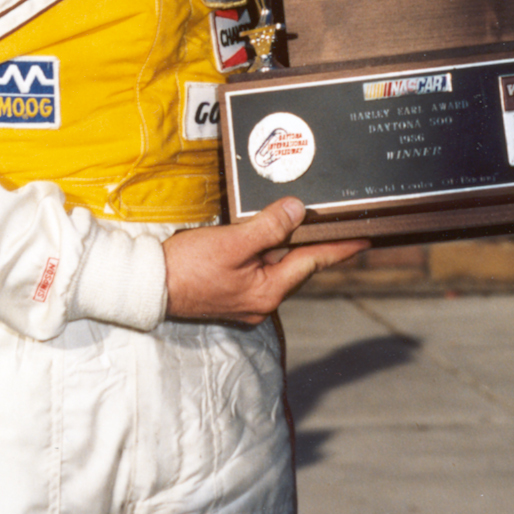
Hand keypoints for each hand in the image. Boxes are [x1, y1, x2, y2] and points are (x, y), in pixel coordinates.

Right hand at [163, 198, 367, 324]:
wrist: (149, 288)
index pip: (313, 263)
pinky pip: (258, 269)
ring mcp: (245, 300)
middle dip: (313, 244)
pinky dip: (265, 251)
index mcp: (268, 292)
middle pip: (296, 266)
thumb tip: (298, 211)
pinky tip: (262, 236)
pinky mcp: (230, 294)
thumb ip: (267, 227)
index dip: (340, 248)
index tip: (365, 239)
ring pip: (276, 266)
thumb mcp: (232, 242)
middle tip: (335, 223)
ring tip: (299, 222)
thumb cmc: (188, 268)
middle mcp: (261, 302)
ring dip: (286, 245)